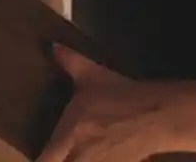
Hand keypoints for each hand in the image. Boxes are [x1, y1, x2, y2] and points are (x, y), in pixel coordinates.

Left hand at [37, 45, 171, 161]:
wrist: (155, 114)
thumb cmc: (120, 95)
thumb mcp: (93, 75)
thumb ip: (70, 61)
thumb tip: (52, 46)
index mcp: (67, 135)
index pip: (44, 160)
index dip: (40, 159)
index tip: (41, 153)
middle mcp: (78, 156)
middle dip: (57, 159)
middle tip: (58, 152)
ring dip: (75, 159)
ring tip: (78, 152)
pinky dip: (97, 161)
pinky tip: (97, 155)